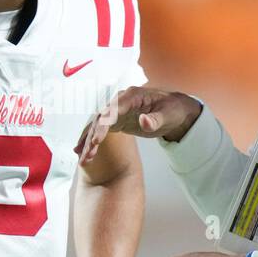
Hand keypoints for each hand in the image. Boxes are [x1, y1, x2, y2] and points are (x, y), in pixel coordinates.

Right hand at [74, 87, 202, 164]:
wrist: (174, 110)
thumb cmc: (172, 110)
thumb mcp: (168, 115)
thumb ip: (155, 119)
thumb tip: (143, 121)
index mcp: (132, 96)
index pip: (113, 110)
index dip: (103, 125)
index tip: (96, 141)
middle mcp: (120, 102)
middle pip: (101, 119)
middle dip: (92, 137)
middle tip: (87, 155)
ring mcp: (117, 111)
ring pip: (98, 126)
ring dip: (89, 142)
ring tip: (84, 159)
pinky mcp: (117, 121)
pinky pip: (100, 130)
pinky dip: (91, 141)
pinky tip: (82, 152)